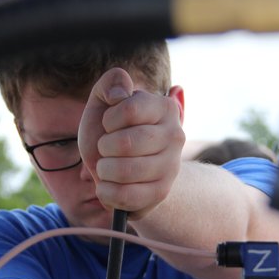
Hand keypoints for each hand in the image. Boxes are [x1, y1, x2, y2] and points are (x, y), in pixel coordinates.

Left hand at [78, 68, 184, 219]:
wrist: (119, 169)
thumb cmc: (109, 133)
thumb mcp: (103, 103)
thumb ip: (111, 82)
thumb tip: (120, 94)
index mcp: (164, 107)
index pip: (129, 109)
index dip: (108, 119)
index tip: (109, 125)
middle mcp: (176, 135)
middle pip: (125, 143)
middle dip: (104, 147)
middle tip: (106, 148)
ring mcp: (171, 166)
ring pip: (124, 171)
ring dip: (103, 170)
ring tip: (107, 166)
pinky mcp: (161, 193)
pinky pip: (125, 196)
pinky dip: (106, 192)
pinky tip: (108, 185)